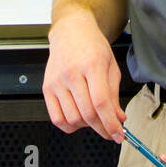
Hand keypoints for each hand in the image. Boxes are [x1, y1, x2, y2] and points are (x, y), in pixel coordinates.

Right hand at [42, 10, 125, 141]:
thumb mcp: (110, 66)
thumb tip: (118, 119)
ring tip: (94, 119)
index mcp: (92, 65)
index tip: (119, 134)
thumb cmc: (92, 46)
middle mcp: (72, 73)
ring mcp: (57, 81)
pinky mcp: (46, 88)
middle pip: (87, 114)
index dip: (111, 123)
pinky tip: (79, 120)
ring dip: (87, 127)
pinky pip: (56, 118)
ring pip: (72, 119)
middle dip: (102, 128)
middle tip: (111, 131)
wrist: (71, 32)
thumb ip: (114, 95)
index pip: (101, 102)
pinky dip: (69, 126)